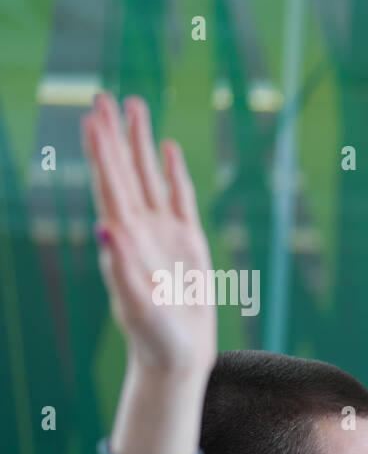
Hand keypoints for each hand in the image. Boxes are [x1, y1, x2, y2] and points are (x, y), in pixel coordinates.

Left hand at [82, 93, 215, 377]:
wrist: (177, 357)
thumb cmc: (154, 339)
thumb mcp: (136, 307)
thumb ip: (121, 268)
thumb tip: (105, 228)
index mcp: (124, 241)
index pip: (110, 186)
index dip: (101, 152)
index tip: (93, 119)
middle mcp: (140, 230)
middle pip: (125, 172)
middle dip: (114, 135)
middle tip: (104, 96)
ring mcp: (164, 234)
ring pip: (150, 177)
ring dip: (140, 143)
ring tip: (134, 106)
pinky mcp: (189, 243)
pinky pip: (180, 199)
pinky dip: (173, 172)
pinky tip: (168, 148)